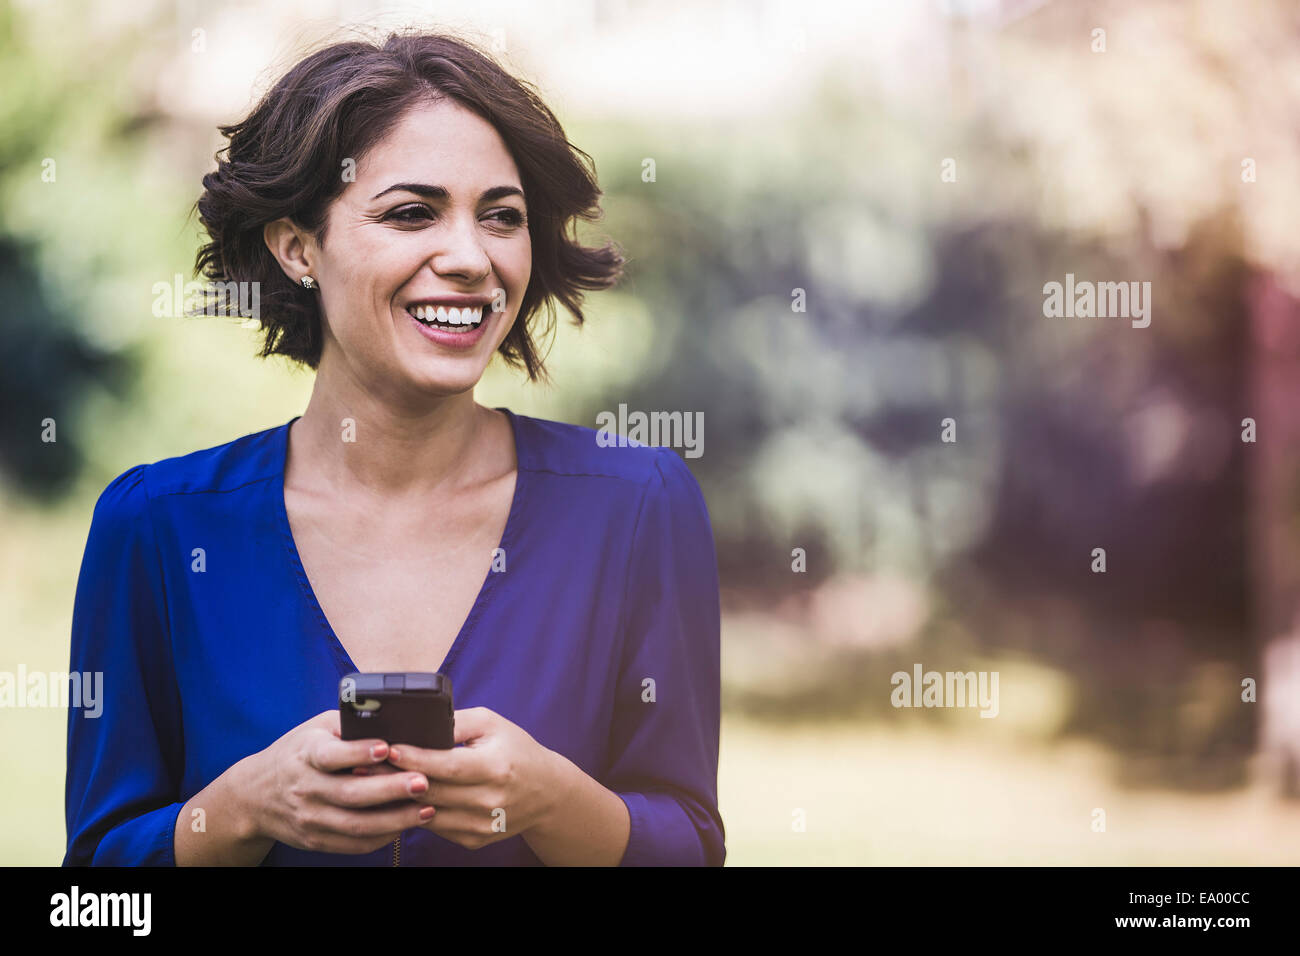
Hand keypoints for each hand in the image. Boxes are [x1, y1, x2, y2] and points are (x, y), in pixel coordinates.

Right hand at [241, 710, 435, 854]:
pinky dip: (382, 837)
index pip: (331, 755)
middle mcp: (306, 788)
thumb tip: (390, 719)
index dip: (358, 752)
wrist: (255, 796)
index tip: (387, 747)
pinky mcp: (316, 840)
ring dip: (394, 820)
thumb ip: (348, 725)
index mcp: (306, 754)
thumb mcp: (315, 729)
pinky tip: (405, 826)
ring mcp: (310, 818)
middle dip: (390, 789)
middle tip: (422, 782)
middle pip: (350, 794)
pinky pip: (353, 844)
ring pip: (356, 825)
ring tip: (426, 809)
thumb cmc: (298, 753)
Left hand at [382, 707, 566, 850]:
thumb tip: (418, 725)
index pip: (447, 766)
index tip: (388, 749)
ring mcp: (483, 825)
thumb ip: (456, 723)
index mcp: (496, 768)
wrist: (546, 792)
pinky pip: (437, 827)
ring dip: (401, 800)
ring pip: (429, 814)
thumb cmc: (516, 750)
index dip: (414, 758)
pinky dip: (417, 814)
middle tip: (367, 765)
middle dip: (397, 777)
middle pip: (433, 792)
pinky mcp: (475, 840)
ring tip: (375, 783)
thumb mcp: (492, 724)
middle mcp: (490, 801)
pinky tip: (402, 800)